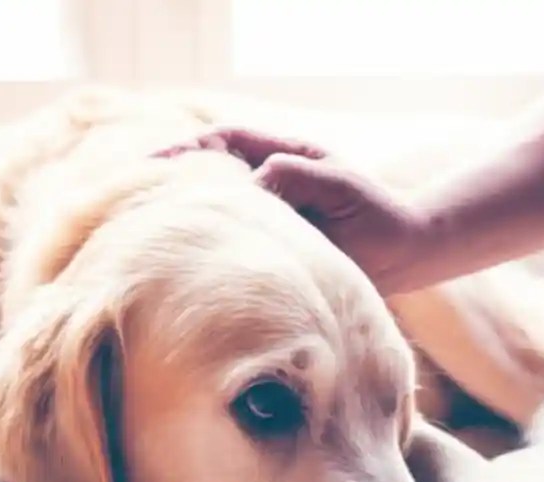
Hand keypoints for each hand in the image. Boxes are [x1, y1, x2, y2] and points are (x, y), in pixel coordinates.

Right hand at [154, 127, 431, 294]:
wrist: (408, 256)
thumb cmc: (377, 214)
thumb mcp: (336, 186)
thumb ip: (292, 177)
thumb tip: (249, 183)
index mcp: (278, 158)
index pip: (221, 144)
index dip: (184, 151)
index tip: (151, 166)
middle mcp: (267, 187)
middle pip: (209, 179)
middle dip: (172, 188)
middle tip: (135, 205)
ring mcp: (267, 221)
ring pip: (218, 218)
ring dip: (189, 226)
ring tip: (151, 241)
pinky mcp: (271, 255)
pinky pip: (233, 253)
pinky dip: (210, 260)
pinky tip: (189, 274)